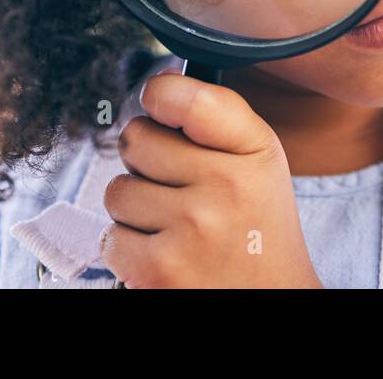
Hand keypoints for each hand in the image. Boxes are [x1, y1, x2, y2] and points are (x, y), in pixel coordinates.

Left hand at [100, 70, 322, 287]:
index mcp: (254, 150)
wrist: (271, 300)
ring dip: (135, 210)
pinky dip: (129, 249)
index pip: (189, 96)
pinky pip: (110, 237)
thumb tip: (157, 81)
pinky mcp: (160, 269)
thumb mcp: (258, 162)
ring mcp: (193, 228)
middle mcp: (228, 185)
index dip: (160, 94)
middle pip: (136, 140)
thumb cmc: (255, 227)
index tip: (159, 103)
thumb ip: (215, 120)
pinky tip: (165, 254)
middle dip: (145, 161)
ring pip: (118, 191)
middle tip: (175, 185)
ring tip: (173, 226)